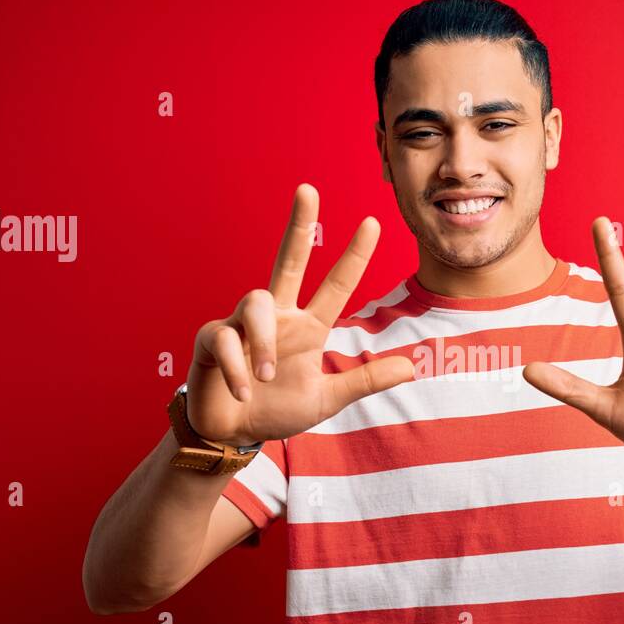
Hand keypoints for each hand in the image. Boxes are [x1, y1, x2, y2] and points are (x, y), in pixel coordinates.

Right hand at [184, 183, 414, 445]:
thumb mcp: (326, 398)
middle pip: (288, 259)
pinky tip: (242, 391)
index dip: (354, 256)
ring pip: (255, 299)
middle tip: (309, 189)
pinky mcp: (212, 338)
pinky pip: (225, 336)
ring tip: (265, 378)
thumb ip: (364, 381)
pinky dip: (237, 367)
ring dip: (263, 342)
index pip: (336, 285)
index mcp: (306, 327)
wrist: (232, 434)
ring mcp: (242, 323)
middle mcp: (277, 316)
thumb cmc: (276, 410)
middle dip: (298, 224)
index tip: (373, 223)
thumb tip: (412, 368)